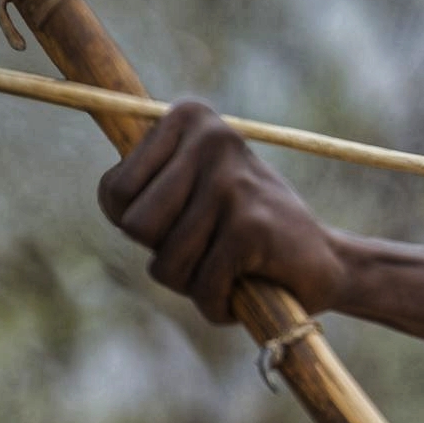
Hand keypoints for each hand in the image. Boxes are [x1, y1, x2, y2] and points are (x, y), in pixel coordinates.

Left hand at [97, 100, 343, 322]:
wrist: (326, 262)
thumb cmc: (244, 230)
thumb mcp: (189, 189)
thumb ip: (141, 180)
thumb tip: (98, 177)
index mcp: (191, 117)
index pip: (114, 192)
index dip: (145, 226)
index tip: (188, 217)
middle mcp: (213, 139)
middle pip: (135, 228)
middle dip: (168, 254)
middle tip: (212, 245)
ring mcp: (231, 183)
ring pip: (167, 263)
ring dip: (196, 283)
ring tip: (232, 266)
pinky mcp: (251, 226)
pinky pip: (203, 285)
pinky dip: (219, 304)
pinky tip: (248, 288)